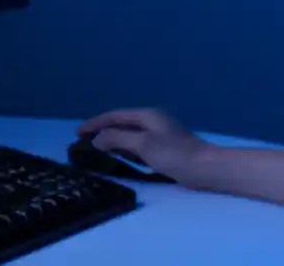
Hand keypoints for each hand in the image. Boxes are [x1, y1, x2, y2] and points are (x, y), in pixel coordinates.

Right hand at [77, 108, 213, 185]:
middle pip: (121, 122)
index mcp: (147, 115)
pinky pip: (137, 143)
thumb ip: (117, 138)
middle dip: (102, 130)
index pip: (115, 115)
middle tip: (84, 142)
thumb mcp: (142, 144)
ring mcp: (159, 133)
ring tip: (97, 149)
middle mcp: (152, 120)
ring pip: (129, 133)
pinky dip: (124, 147)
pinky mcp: (164, 147)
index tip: (78, 133)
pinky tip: (120, 156)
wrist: (206, 168)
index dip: (95, 123)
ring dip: (113, 139)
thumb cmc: (174, 154)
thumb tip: (97, 139)